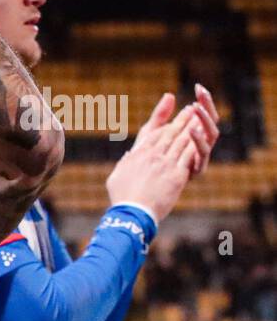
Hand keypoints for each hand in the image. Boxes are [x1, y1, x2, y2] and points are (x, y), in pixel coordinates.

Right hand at [107, 90, 219, 221]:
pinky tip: (204, 135)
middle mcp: (151, 155)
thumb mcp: (116, 176)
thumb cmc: (122, 198)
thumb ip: (126, 163)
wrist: (132, 212)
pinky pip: (189, 155)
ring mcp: (164, 164)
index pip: (152, 131)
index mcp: (137, 154)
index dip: (162, 118)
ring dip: (192, 127)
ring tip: (200, 117)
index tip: (169, 107)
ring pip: (181, 140)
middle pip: (169, 132)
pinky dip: (196, 143)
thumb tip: (129, 155)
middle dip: (181, 119)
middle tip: (191, 109)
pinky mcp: (176, 175)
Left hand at [128, 86, 219, 175]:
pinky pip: (202, 154)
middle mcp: (197, 146)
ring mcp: (197, 158)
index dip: (202, 101)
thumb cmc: (144, 165)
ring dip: (205, 121)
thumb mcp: (149, 137)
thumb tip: (170, 95)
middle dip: (207, 106)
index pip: (199, 115)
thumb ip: (159, 118)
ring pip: (211, 135)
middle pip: (209, 122)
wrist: (139, 199)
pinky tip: (193, 130)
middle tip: (202, 92)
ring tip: (197, 109)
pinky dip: (199, 141)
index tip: (199, 87)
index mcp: (189, 137)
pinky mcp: (194, 170)